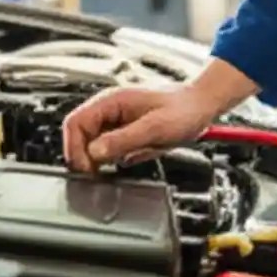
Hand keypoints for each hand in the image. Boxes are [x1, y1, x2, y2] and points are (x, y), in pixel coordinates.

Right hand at [63, 58, 257, 172]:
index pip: (75, 123)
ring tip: (109, 168)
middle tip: (93, 175)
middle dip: (83, 155)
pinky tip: (124, 160)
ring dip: (97, 158)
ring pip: (91, 142)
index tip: (85, 168)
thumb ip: (123, 139)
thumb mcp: (154, 128)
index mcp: (111, 102)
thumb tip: (95, 152)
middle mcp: (109, 109)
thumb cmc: (183, 110)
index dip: (74, 148)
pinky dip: (111, 157)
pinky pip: (108, 146)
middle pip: (79, 133)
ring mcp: (116, 120)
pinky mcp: (125, 131)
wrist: (202, 106)